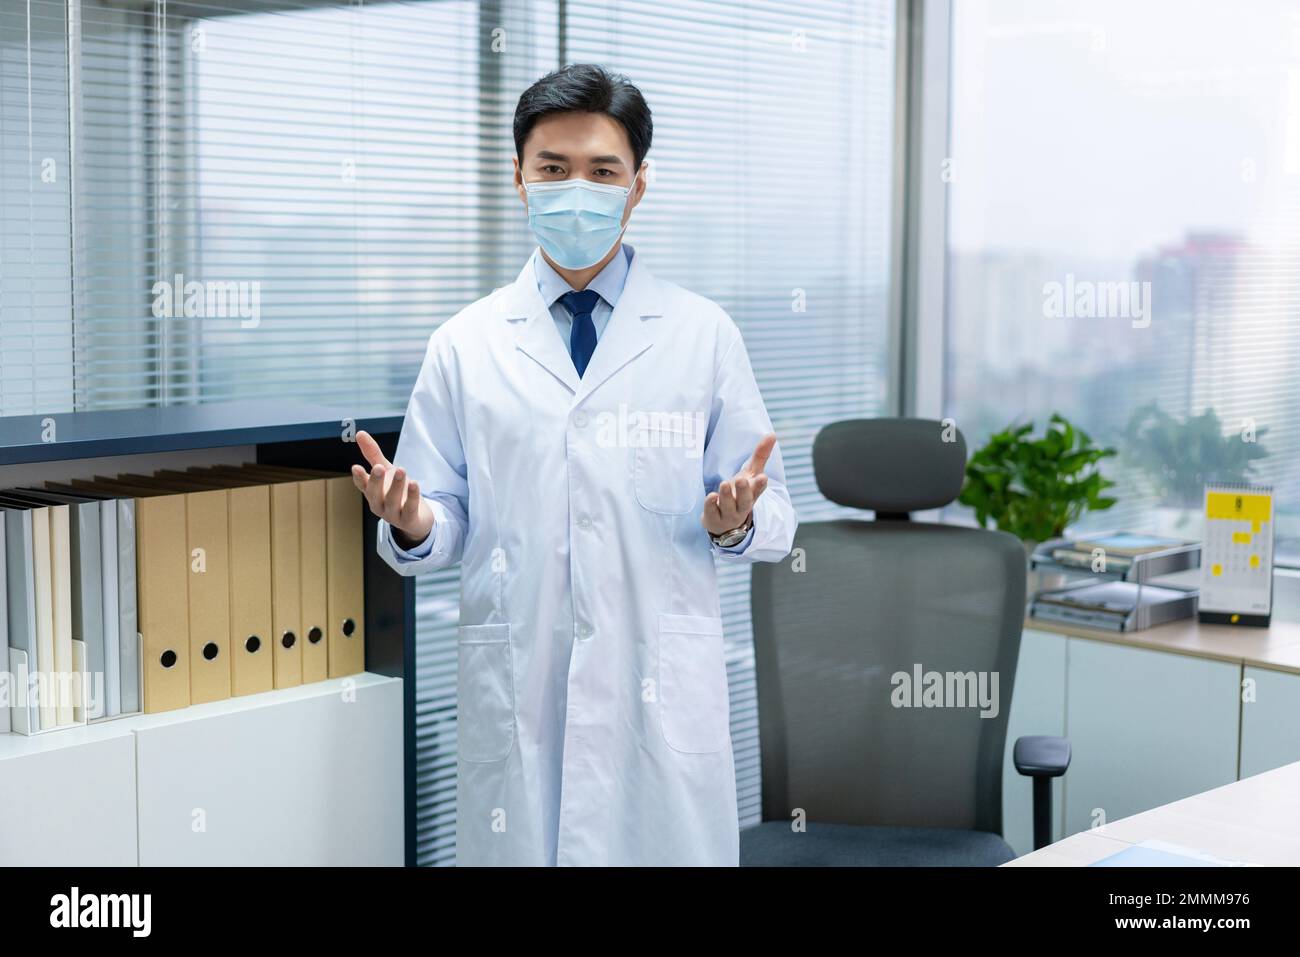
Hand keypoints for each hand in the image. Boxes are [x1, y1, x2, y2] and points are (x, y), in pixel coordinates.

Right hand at [351, 430, 434, 548]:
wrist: (416, 518)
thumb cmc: (397, 492)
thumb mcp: (386, 471)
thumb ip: (373, 455)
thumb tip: (359, 433)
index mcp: (372, 492)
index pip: (362, 485)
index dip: (359, 477)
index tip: (356, 467)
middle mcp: (379, 504)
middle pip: (374, 494)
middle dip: (376, 481)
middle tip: (379, 467)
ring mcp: (393, 514)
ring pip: (392, 501)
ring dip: (395, 486)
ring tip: (401, 470)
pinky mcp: (408, 520)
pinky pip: (409, 509)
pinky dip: (412, 497)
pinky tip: (415, 484)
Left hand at [702, 432, 774, 536]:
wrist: (724, 522)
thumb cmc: (739, 493)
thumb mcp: (750, 475)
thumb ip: (760, 456)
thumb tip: (772, 434)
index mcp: (752, 495)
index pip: (758, 490)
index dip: (760, 485)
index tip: (763, 477)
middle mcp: (741, 506)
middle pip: (745, 501)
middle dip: (744, 491)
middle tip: (742, 479)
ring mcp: (727, 514)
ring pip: (728, 506)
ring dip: (727, 495)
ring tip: (724, 484)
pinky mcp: (713, 518)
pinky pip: (712, 512)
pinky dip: (711, 505)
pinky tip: (711, 496)